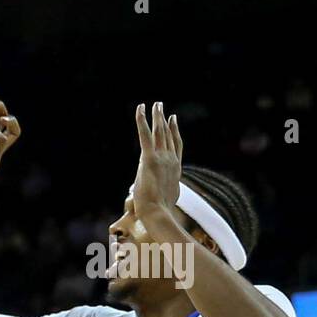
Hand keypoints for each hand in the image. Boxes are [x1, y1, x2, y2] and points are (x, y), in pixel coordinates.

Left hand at [132, 101, 182, 221]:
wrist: (158, 212)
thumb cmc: (162, 210)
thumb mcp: (168, 198)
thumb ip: (168, 190)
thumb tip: (168, 195)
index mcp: (176, 168)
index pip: (176, 145)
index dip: (175, 131)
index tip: (173, 120)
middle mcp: (171, 160)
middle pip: (168, 134)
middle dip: (164, 119)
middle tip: (161, 107)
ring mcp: (162, 158)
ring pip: (159, 132)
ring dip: (157, 116)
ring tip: (155, 104)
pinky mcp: (149, 159)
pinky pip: (145, 135)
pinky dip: (142, 121)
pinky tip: (140, 109)